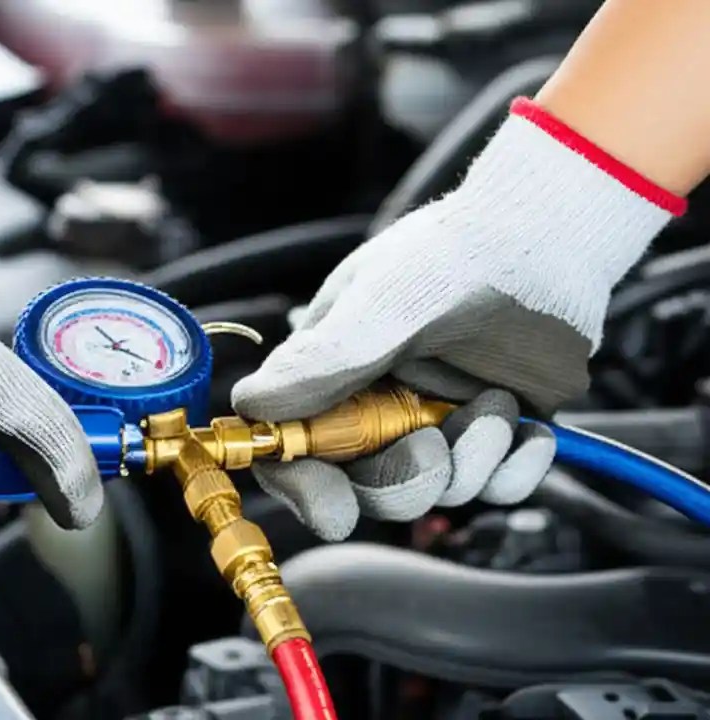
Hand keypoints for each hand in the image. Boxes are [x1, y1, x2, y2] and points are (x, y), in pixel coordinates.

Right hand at [231, 98, 683, 541]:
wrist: (549, 237)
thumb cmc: (453, 253)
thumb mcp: (378, 303)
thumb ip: (320, 362)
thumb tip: (250, 405)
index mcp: (332, 374)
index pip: (297, 450)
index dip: (307, 487)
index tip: (334, 507)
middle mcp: (380, 405)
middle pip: (369, 488)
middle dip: (404, 480)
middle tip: (433, 445)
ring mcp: (440, 420)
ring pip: (439, 492)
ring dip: (471, 461)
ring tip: (493, 404)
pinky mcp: (497, 432)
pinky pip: (500, 487)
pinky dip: (516, 468)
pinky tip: (527, 430)